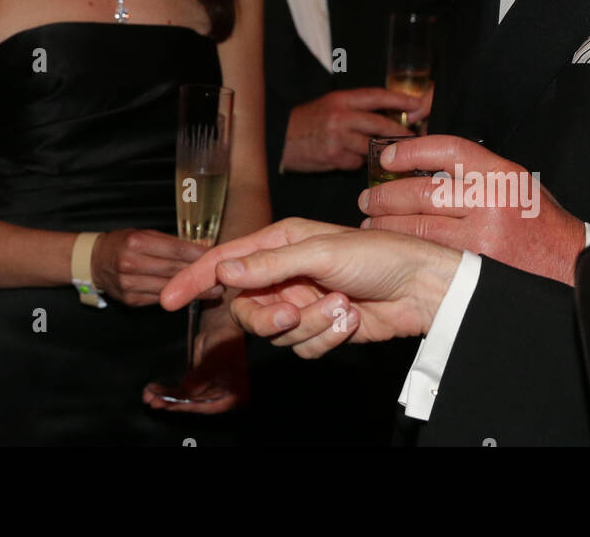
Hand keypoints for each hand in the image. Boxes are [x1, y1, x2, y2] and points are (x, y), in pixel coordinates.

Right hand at [90, 229, 224, 306]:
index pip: (175, 249)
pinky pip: (160, 299)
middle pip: (174, 270)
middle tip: (224, 278)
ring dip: (195, 291)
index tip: (217, 257)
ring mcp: (130, 284)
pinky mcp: (131, 300)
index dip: (198, 254)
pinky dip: (178, 298)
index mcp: (137, 241)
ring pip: (170, 288)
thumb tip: (200, 248)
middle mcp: (132, 263)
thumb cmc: (123, 242)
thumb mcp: (143, 233)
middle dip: (200, 275)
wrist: (95, 261)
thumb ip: (169, 242)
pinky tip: (192, 298)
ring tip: (215, 291)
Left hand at [141, 309, 247, 413]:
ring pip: (185, 397)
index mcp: (230, 396)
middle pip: (193, 403)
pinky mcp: (197, 382)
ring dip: (166, 397)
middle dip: (171, 402)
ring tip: (149, 395)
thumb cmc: (225, 340)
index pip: (204, 405)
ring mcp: (208, 390)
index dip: (184, 404)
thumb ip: (201, 378)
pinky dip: (169, 390)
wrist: (221, 324)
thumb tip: (186, 392)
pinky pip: (182, 390)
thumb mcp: (214, 360)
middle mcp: (220, 397)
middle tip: (152, 400)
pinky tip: (156, 390)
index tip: (165, 403)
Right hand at [161, 218, 461, 356]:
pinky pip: (303, 348)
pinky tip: (350, 319)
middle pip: (246, 308)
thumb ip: (268, 263)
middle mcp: (284, 272)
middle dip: (269, 316)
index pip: (223, 261)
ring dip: (310, 325)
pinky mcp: (320, 329)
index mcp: (278, 242)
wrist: (420, 288)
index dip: (193, 279)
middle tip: (293, 312)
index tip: (168, 299)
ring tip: (341, 307)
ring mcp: (301, 302)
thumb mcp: (319, 252)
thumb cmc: (377, 255)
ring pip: (277, 333)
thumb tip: (223, 271)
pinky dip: (327, 338)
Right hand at [281, 88, 429, 172]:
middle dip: (404, 131)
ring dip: (383, 150)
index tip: (422, 103)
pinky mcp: (333, 158)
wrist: (277, 139)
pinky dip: (358, 162)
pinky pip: (357, 162)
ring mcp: (337, 138)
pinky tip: (350, 159)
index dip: (402, 99)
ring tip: (392, 153)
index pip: (378, 96)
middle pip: (382, 123)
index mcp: (341, 99)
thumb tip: (389, 115)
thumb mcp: (330, 106)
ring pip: (373, 145)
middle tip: (418, 136)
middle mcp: (340, 116)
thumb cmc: (306, 122)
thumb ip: (356, 109)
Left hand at [359, 135, 583, 284]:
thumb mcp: (514, 182)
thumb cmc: (540, 223)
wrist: (571, 266)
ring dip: (388, 225)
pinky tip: (393, 245)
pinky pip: (430, 253)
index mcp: (500, 173)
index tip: (387, 156)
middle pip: (423, 191)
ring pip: (420, 226)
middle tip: (367, 199)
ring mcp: (484, 235)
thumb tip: (421, 163)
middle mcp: (491, 200)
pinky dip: (406, 248)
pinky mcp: (478, 265)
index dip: (410, 150)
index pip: (446, 150)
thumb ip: (474, 172)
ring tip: (371, 223)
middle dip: (387, 195)